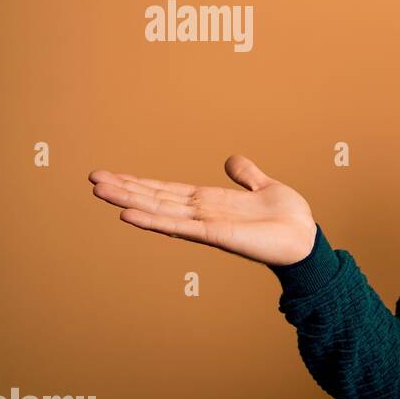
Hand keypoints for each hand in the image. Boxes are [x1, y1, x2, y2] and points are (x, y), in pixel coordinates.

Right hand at [88, 155, 318, 266]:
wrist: (307, 239)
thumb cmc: (288, 218)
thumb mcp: (264, 186)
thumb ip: (246, 175)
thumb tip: (231, 160)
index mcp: (211, 202)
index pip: (167, 190)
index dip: (140, 183)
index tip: (111, 174)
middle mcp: (202, 214)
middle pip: (155, 199)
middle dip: (125, 189)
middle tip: (92, 180)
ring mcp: (206, 225)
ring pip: (160, 210)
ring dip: (130, 201)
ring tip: (99, 191)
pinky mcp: (216, 236)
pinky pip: (180, 227)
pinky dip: (154, 221)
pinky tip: (128, 215)